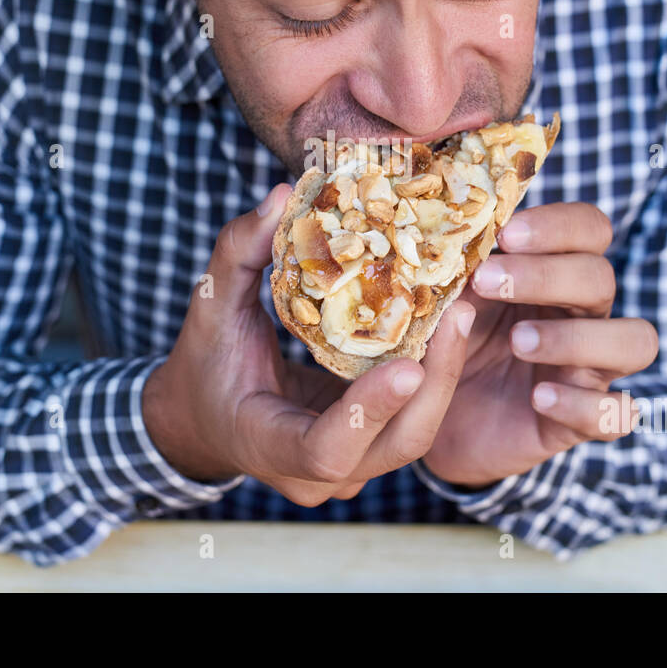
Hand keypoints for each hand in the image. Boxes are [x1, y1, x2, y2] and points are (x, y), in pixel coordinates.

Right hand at [143, 184, 475, 506]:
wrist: (201, 417)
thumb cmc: (204, 363)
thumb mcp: (210, 305)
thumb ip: (239, 252)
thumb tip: (283, 194)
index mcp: (269, 444)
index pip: (328, 449)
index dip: (369, 412)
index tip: (408, 367)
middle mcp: (317, 473)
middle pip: (396, 445)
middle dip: (436, 382)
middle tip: (459, 314)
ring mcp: (350, 469)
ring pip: (414, 435)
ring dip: (444, 374)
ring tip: (465, 309)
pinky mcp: (370, 448)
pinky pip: (411, 418)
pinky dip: (433, 374)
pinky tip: (451, 322)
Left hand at [419, 202, 658, 488]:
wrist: (434, 416)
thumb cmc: (450, 341)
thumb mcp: (448, 301)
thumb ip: (457, 271)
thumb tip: (443, 238)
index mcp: (556, 272)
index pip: (589, 229)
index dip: (558, 226)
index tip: (505, 234)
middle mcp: (583, 315)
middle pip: (601, 279)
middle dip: (546, 276)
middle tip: (487, 282)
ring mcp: (590, 369)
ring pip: (635, 341)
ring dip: (577, 338)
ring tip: (518, 342)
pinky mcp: (582, 420)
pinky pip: (616, 413)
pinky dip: (582, 404)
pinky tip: (540, 398)